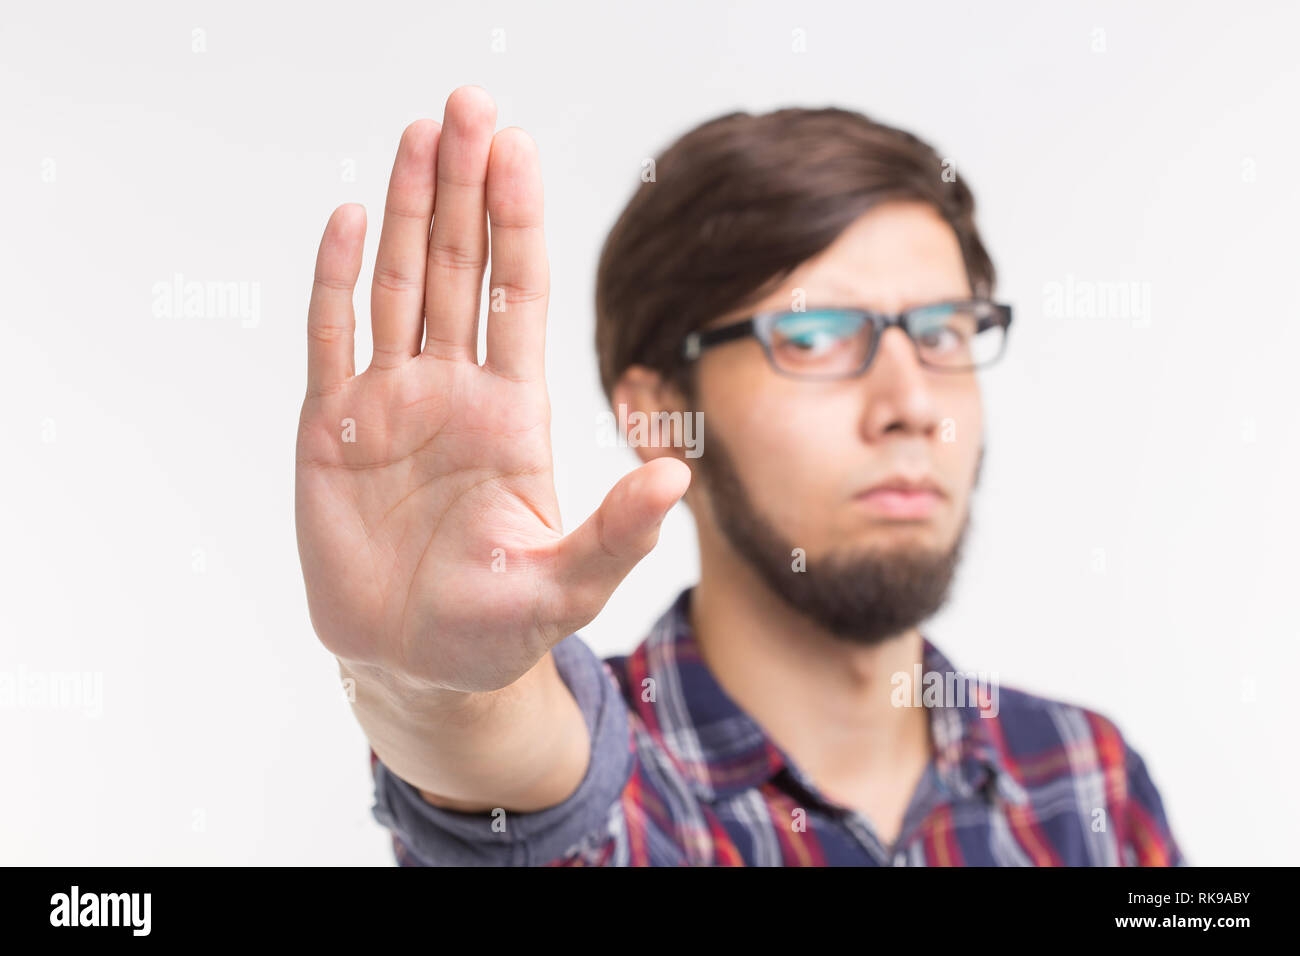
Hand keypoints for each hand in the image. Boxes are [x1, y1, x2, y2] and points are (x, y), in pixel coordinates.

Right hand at [294, 86, 689, 693]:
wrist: (416, 666)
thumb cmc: (497, 629)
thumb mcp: (567, 585)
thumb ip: (616, 533)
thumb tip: (679, 478)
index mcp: (511, 413)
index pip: (515, 295)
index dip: (516, 222)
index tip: (516, 150)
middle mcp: (451, 392)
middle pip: (457, 268)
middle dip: (464, 187)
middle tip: (467, 106)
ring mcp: (388, 405)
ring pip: (396, 286)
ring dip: (406, 211)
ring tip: (417, 135)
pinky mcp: (330, 432)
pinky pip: (330, 342)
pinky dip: (335, 281)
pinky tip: (347, 221)